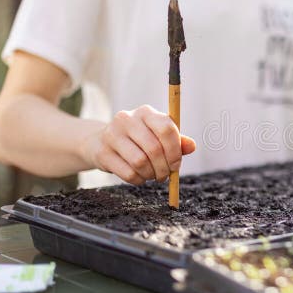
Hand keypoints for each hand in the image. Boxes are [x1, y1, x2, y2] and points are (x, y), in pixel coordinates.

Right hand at [80, 105, 196, 184]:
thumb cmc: (138, 139)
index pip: (166, 129)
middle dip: (164, 167)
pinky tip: (140, 177)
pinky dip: (138, 180)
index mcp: (146, 112)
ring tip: (153, 175)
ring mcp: (112, 134)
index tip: (177, 164)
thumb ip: (177, 141)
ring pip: (140, 162)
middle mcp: (127, 119)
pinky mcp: (102, 152)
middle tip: (165, 175)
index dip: (175, 150)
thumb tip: (192, 146)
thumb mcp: (158, 135)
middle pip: (154, 148)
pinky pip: (128, 173)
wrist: (100, 141)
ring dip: (151, 174)